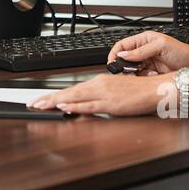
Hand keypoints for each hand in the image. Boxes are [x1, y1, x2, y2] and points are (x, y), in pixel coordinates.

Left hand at [29, 72, 175, 116]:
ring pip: (74, 97)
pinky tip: (65, 106)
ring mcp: (104, 94)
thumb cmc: (139, 91)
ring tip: (40, 105)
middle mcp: (98, 85)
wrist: (156, 89)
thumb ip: (99, 99)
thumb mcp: (114, 93)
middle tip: (32, 103)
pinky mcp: (111, 103)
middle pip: (68, 92)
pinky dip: (76, 105)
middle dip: (48, 99)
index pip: (71, 90)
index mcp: (99, 83)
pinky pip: (89, 105)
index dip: (54, 96)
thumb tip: (85, 106)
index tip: (40, 100)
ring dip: (55, 101)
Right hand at [107, 31, 188, 73]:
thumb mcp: (160, 47)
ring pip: (131, 69)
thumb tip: (123, 54)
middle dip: (125, 66)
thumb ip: (141, 51)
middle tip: (129, 71)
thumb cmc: (182, 51)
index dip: (115, 53)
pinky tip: (153, 75)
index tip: (113, 62)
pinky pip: (140, 77)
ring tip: (145, 72)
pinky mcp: (150, 72)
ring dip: (136, 73)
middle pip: (125, 58)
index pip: (122, 45)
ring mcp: (147, 62)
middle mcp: (143, 50)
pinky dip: (144, 78)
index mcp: (143, 40)